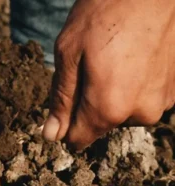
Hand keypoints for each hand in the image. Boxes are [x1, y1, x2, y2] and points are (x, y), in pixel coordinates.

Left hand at [42, 0, 174, 148]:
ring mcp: (163, 101)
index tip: (65, 98)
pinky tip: (134, 58)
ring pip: (125, 111)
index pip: (78, 140)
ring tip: (115, 58)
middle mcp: (141, 112)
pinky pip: (145, 97)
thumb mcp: (69, 54)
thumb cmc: (106, 15)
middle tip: (92, 66)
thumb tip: (51, 135)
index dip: (64, 124)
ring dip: (115, 93)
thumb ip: (61, 99)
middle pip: (102, 124)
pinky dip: (136, 83)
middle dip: (90, 102)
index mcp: (109, 108)